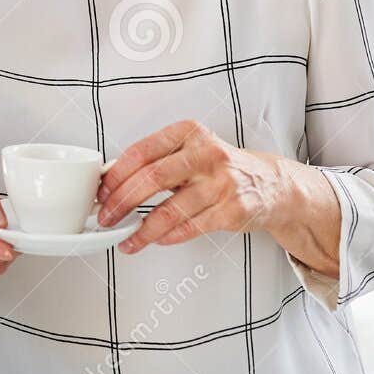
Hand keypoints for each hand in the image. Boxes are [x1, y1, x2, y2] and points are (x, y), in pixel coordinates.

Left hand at [98, 120, 295, 253]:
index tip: (101, 191)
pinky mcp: (233, 210)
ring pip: (170, 210)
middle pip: (152, 178)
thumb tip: (112, 180)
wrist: (272, 184)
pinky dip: (168, 236)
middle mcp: (207, 154)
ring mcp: (222, 183)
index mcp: (189, 133)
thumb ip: (156, 160)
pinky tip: (155, 240)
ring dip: (143, 229)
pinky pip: (191, 227)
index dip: (116, 174)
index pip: (141, 151)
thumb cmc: (220, 166)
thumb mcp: (190, 150)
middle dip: (122, 201)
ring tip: (127, 239)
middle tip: (106, 217)